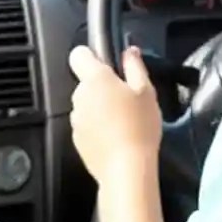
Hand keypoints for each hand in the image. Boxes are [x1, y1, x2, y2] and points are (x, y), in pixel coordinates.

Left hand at [68, 45, 162, 183]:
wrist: (126, 169)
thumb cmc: (139, 126)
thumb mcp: (146, 92)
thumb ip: (135, 66)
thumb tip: (129, 51)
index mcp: (95, 79)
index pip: (78, 54)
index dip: (91, 56)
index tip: (107, 65)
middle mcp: (80, 96)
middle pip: (86, 82)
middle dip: (102, 87)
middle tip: (126, 98)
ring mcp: (76, 119)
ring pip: (87, 104)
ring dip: (100, 107)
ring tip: (123, 120)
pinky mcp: (77, 140)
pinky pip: (86, 124)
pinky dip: (97, 127)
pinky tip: (115, 136)